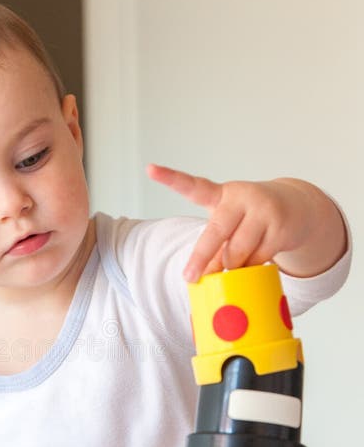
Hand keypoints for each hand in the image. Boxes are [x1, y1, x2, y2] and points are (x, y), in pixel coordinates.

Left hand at [146, 164, 346, 281]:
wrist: (295, 206)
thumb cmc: (249, 217)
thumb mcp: (228, 224)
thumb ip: (213, 245)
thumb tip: (206, 276)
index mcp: (221, 194)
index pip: (193, 186)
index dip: (171, 178)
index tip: (150, 169)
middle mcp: (241, 198)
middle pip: (216, 231)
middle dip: (202, 257)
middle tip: (190, 277)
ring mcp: (263, 211)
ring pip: (238, 252)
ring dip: (232, 267)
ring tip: (233, 268)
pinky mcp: (280, 228)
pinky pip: (259, 259)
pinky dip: (252, 268)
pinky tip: (254, 264)